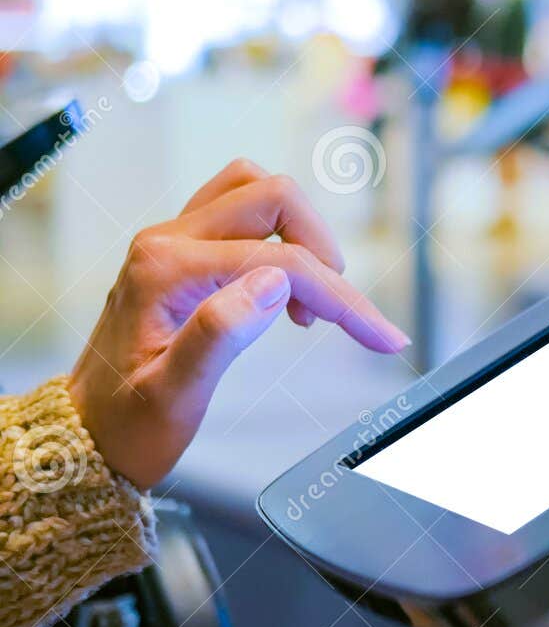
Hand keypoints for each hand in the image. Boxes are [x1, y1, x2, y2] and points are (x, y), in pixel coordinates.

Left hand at [67, 159, 409, 488]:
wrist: (88, 435)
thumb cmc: (128, 425)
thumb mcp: (174, 396)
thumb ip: (220, 333)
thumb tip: (275, 284)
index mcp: (164, 271)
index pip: (280, 262)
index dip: (342, 298)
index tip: (382, 337)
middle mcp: (166, 241)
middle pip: (272, 197)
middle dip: (322, 250)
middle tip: (332, 313)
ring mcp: (172, 240)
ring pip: (256, 190)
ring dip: (301, 234)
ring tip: (308, 298)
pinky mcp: (182, 249)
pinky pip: (243, 213)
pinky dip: (280, 238)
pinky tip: (283, 291)